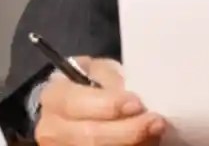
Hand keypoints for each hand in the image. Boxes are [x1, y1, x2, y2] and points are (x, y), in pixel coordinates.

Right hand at [34, 56, 166, 145]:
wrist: (73, 111)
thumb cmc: (89, 85)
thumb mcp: (96, 71)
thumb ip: (109, 77)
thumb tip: (128, 92)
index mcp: (54, 98)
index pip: (76, 103)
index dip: (109, 105)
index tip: (137, 103)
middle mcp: (52, 129)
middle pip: (90, 137)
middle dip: (128, 131)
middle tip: (156, 122)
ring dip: (134, 144)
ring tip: (157, 132)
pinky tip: (148, 142)